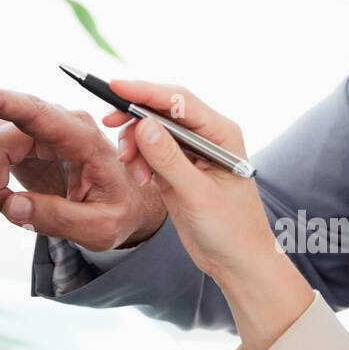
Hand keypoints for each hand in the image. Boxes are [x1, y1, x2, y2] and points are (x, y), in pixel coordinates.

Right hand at [0, 83, 166, 248]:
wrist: (122, 203)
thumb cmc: (118, 209)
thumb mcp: (100, 226)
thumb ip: (58, 218)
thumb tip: (13, 206)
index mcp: (81, 137)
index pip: (33, 111)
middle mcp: (52, 123)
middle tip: (5, 207)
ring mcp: (30, 126)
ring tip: (0, 200)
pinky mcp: (14, 135)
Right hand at [105, 79, 314, 349]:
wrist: (238, 262)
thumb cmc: (231, 230)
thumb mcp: (197, 195)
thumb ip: (170, 159)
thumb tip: (144, 125)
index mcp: (221, 133)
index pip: (179, 101)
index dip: (146, 91)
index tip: (114, 87)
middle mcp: (207, 137)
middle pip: (162, 111)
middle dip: (135, 119)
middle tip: (110, 128)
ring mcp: (192, 153)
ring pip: (153, 132)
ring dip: (135, 144)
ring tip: (133, 170)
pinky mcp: (179, 170)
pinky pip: (151, 153)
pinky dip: (139, 160)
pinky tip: (140, 178)